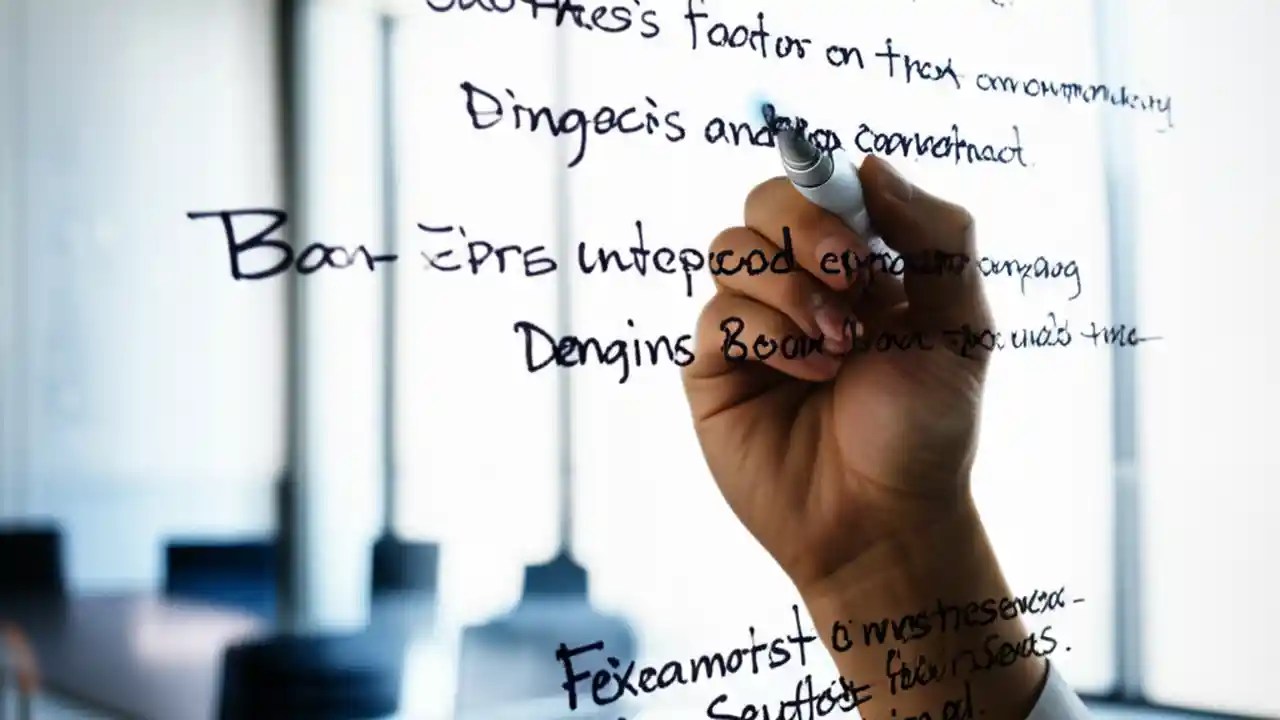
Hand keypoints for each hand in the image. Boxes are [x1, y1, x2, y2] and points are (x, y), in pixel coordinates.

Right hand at [681, 154, 993, 594]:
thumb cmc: (929, 428)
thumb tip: (869, 163)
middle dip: (806, 229)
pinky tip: (810, 373)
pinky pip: (717, 314)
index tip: (864, 232)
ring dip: (790, 289)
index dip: (828, 188)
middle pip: (761, 201)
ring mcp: (752, 326)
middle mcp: (796, 286)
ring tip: (839, 344)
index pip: (817, 185)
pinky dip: (769, 334)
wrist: (888, 520)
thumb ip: (935, 234)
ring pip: (730, 249)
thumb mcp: (962, 321)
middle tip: (852, 277)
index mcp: (854, 264)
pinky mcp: (715, 368)